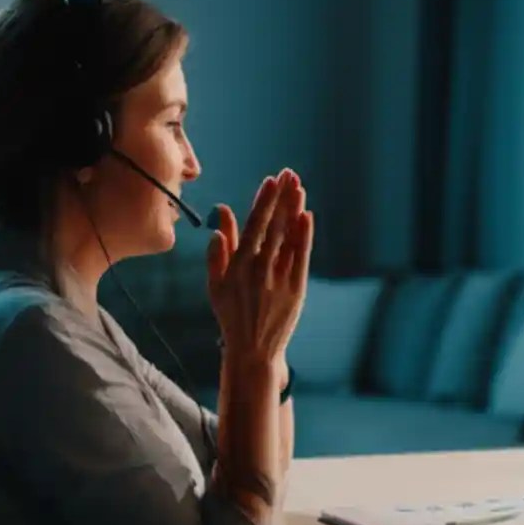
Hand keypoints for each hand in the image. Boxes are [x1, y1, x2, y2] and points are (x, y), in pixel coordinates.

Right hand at [206, 169, 313, 372]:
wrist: (252, 350)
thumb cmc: (231, 314)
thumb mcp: (216, 284)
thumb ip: (219, 250)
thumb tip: (221, 215)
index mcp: (237, 267)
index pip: (254, 226)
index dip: (264, 201)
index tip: (271, 180)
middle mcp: (259, 270)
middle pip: (274, 226)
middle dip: (282, 198)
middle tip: (290, 174)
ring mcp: (279, 280)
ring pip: (288, 238)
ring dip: (295, 210)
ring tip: (299, 187)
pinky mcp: (296, 290)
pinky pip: (301, 257)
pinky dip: (304, 236)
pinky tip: (307, 216)